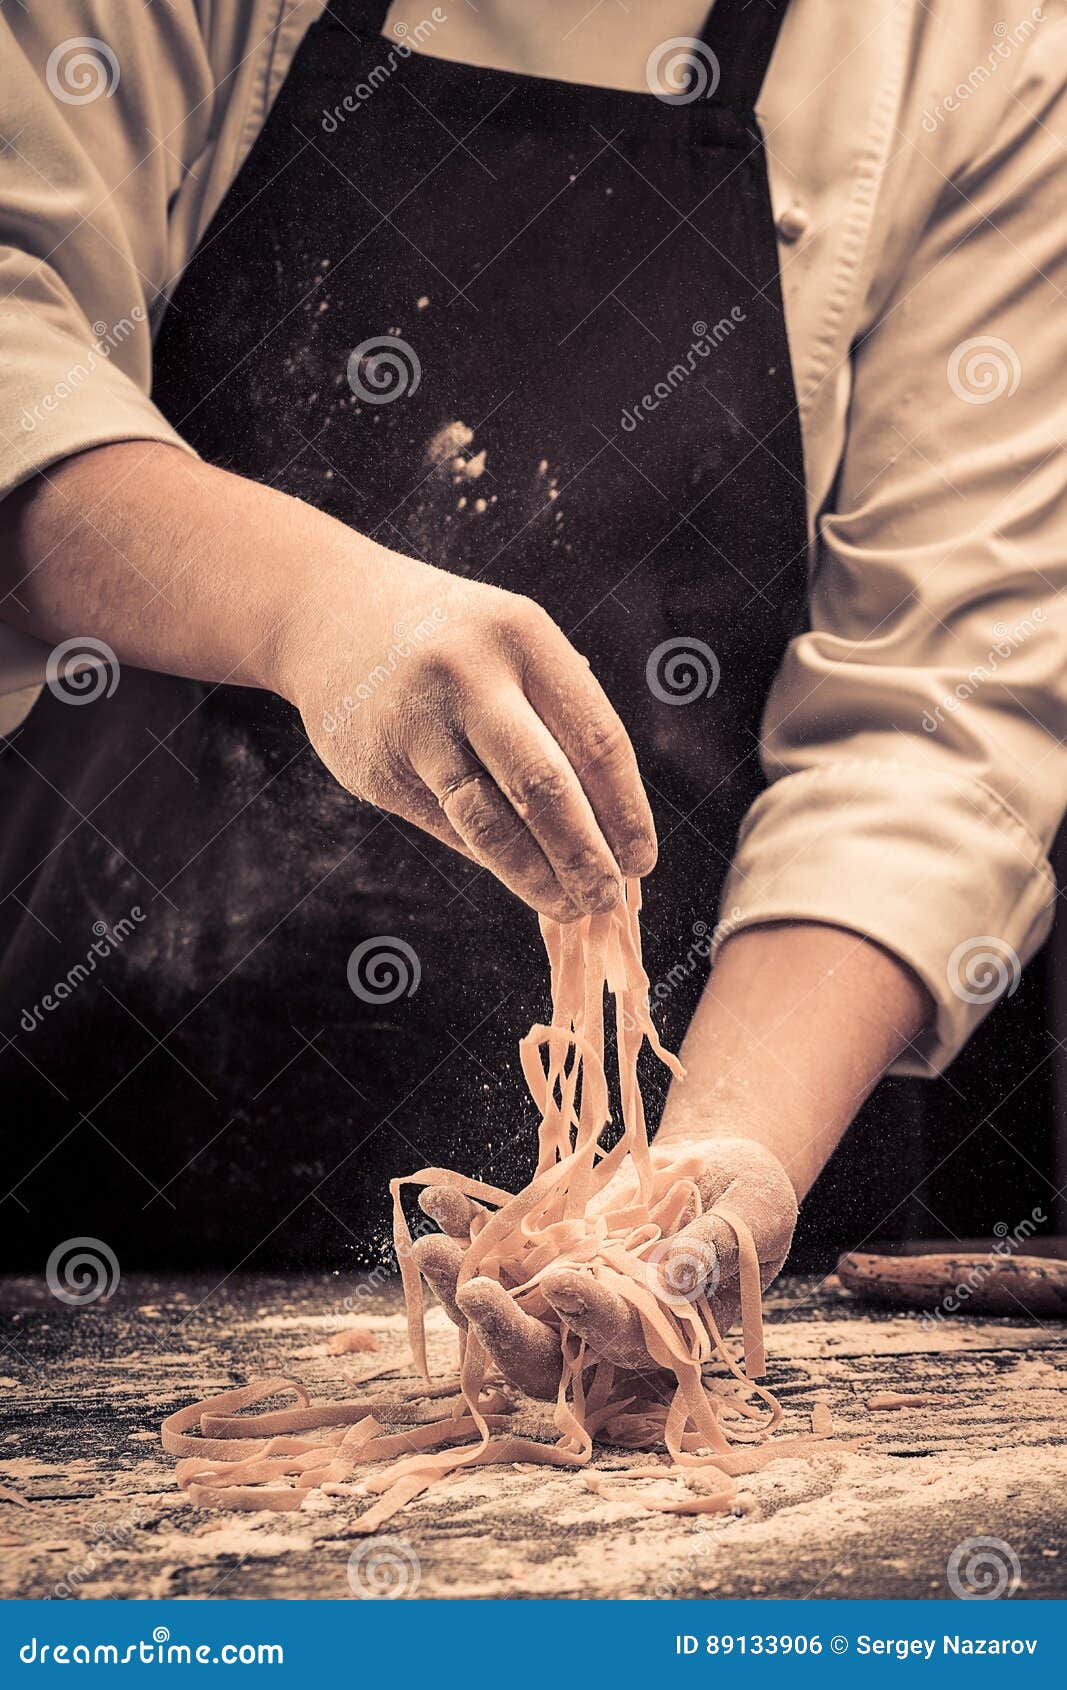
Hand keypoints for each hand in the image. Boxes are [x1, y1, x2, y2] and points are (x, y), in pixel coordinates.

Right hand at [279, 548, 655, 921]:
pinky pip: (448, 826)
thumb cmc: (453, 642)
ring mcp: (417, 722)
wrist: (328, 612)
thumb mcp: (512, 647)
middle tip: (607, 898)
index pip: (595, 739)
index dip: (626, 811)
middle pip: (546, 786)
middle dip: (586, 855)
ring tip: (567, 905)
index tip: (641, 859)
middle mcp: (469, 675)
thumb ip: (558, 719)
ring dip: (536, 876)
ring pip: (490, 821)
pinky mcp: (379, 765)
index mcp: (523, 637)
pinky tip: (517, 875)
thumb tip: (611, 832)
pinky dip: (490, 858)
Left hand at [411, 1136, 797, 1399]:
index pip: (620, 1342)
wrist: (718, 1169)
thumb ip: (715, 1249)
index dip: (591, 1320)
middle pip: (543, 1351)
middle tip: (469, 1289)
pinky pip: (496, 1249)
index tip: (564, 1284)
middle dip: (501, 1328)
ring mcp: (566, 1291)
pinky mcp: (544, 1251)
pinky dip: (466, 1227)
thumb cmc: (751, 1201)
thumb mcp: (751, 1216)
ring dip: (463, 1281)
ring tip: (429, 1246)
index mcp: (664, 1338)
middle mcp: (604, 1328)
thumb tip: (673, 1275)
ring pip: (505, 1305)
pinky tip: (438, 1198)